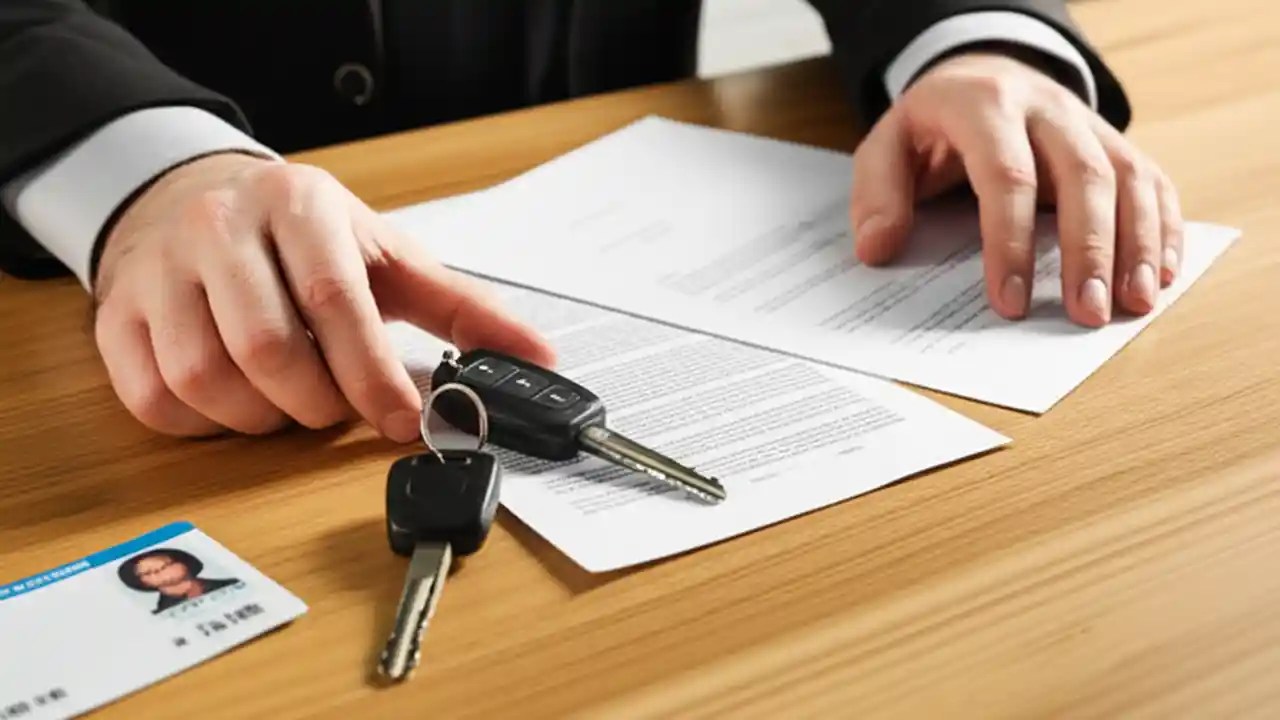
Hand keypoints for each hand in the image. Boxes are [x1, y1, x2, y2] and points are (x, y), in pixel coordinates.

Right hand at [94, 153, 554, 439]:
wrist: (196, 197)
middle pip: (267, 348)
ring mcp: (157, 271)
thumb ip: (463, 308)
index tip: (402, 421)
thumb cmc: (303, 235)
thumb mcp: (388, 256)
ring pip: (206, 380)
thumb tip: (539, 357)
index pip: (335, 300)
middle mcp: (218, 228)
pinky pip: (155, 399)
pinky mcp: (114, 315)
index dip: (371, 375)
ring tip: (290, 400)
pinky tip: (238, 403)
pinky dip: (205, 424)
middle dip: (317, 402)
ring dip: (261, 418)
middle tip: (338, 407)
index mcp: (298, 204)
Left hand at [850, 52, 1183, 326]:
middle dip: (1089, 249)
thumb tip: (876, 249)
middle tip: (1086, 313)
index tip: (1010, 303)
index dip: (1010, 241)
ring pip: (1128, 177)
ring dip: (1137, 244)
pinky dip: (1163, 226)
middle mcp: (1046, 109)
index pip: (1006, 175)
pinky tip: (1160, 273)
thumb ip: (877, 194)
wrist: (981, 73)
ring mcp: (1088, 123)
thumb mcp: (887, 146)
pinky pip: (1152, 179)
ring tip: (1133, 304)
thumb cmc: (932, 126)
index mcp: (984, 106)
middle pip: (1083, 175)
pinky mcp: (1114, 142)